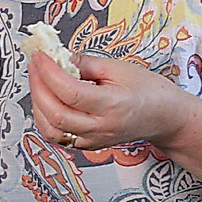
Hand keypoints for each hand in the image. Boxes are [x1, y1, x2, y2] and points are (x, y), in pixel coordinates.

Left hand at [27, 50, 194, 152]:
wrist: (166, 118)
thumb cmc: (149, 91)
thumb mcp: (120, 68)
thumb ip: (86, 63)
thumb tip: (58, 56)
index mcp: (112, 105)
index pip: (69, 92)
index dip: (48, 72)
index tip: (39, 56)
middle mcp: (100, 128)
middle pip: (55, 113)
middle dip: (38, 86)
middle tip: (35, 65)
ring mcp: (93, 140)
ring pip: (51, 129)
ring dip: (37, 104)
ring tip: (39, 81)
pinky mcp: (88, 145)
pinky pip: (57, 136)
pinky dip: (45, 118)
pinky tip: (46, 100)